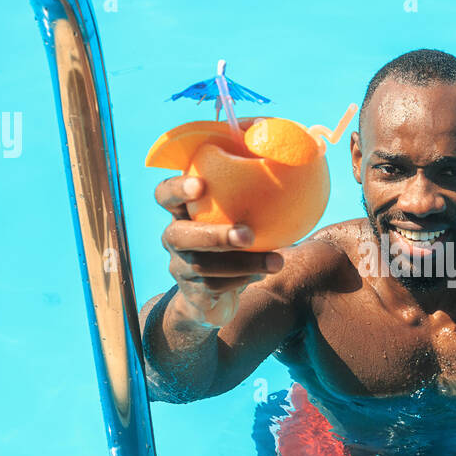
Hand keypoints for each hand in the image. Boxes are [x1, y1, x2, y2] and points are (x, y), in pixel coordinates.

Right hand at [155, 175, 282, 326]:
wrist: (211, 297)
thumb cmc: (233, 243)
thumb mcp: (238, 217)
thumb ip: (251, 191)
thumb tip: (290, 158)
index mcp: (181, 213)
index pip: (164, 194)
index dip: (177, 189)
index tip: (201, 184)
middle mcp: (174, 239)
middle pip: (179, 235)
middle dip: (215, 235)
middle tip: (249, 235)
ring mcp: (180, 267)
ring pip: (204, 266)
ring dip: (243, 262)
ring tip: (276, 261)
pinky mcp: (192, 294)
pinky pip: (214, 288)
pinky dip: (242, 279)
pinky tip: (264, 274)